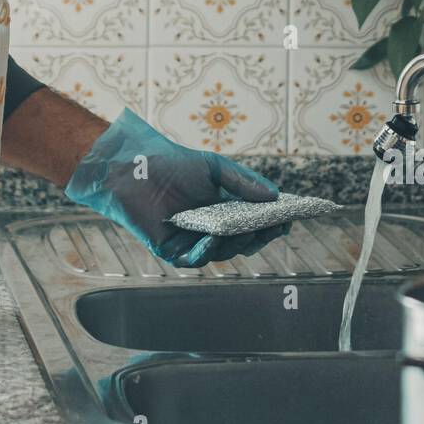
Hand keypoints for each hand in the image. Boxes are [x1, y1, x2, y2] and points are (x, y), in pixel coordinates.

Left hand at [64, 109, 284, 267]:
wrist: (135, 168)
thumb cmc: (173, 164)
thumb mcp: (214, 167)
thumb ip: (243, 181)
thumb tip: (274, 196)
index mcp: (225, 210)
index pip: (255, 222)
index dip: (272, 223)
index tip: (288, 219)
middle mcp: (212, 229)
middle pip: (244, 241)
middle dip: (260, 235)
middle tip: (272, 226)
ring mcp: (194, 241)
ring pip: (224, 253)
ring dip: (237, 243)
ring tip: (247, 229)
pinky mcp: (174, 250)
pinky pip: (195, 258)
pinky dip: (207, 250)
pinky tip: (213, 238)